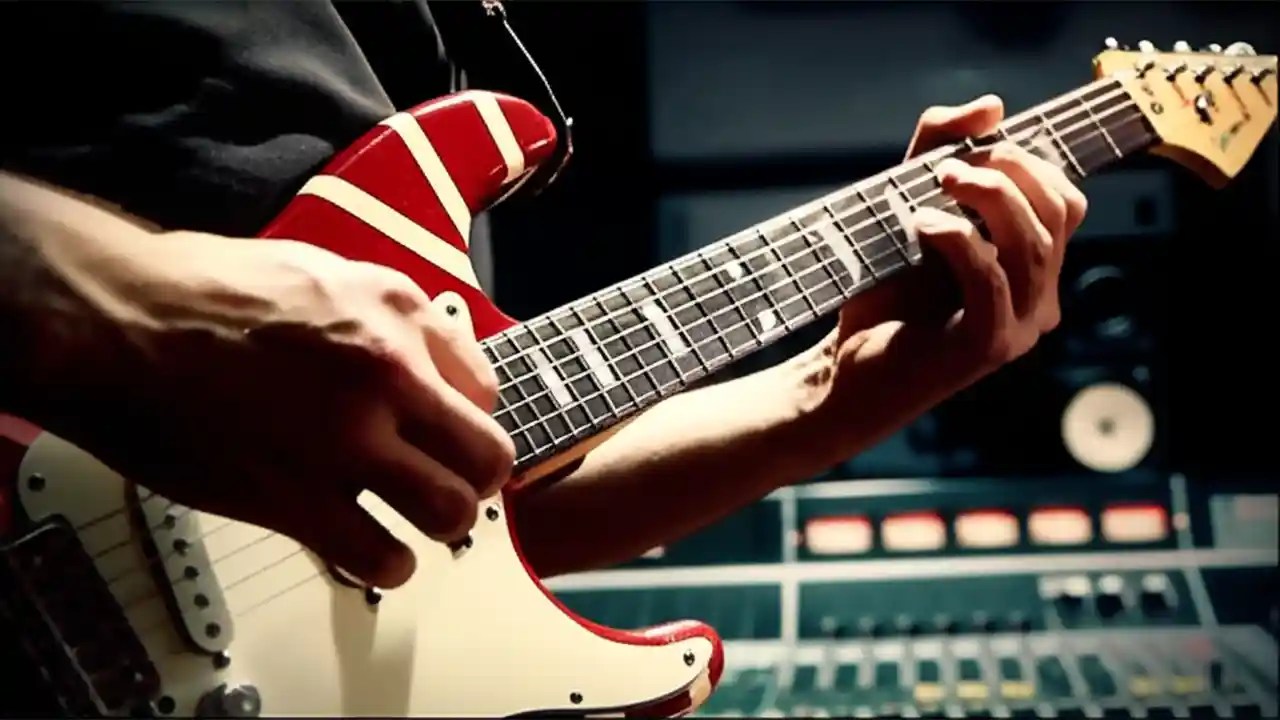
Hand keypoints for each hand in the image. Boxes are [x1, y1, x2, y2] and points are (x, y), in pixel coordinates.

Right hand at [24, 221, 512, 588]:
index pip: (486, 384)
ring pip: (449, 512)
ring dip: (440, 525)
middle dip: (476, 477)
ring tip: (416, 522)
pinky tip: (374, 553)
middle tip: (451, 483)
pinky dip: (386, 564)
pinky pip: (378, 556)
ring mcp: (345, 440)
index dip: (470, 416)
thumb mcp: (323, 270)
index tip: (452, 433)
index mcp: (396, 312)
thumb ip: (388, 313)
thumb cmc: (205, 290)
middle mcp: (387, 374)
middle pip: (488, 456)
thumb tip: (431, 356)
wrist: (120, 321)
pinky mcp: (295, 496)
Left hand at [802, 95, 1086, 451]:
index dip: (1026, 162)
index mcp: (1032, 271)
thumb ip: (939, 151)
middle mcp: (1038, 300)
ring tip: (931, 186)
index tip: (969, 149)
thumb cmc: (880, 297)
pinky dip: (958, 241)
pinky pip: (992, 280)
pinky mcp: (987, 348)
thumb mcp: (906, 209)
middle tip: (948, 166)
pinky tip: (919, 225)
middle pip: (1057, 213)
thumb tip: (992, 104)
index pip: (1065, 200)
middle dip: (1009, 172)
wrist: (840, 374)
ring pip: (1030, 243)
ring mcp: (1019, 328)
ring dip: (984, 199)